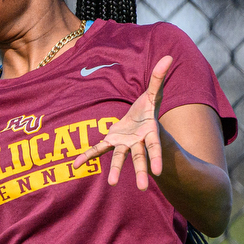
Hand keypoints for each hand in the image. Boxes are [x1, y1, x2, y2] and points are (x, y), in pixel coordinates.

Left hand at [72, 56, 171, 189]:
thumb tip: (169, 56)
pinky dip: (87, 156)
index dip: (155, 157)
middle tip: (142, 187)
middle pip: (140, 157)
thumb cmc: (149, 108)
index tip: (157, 171)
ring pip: (119, 157)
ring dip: (115, 170)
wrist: (140, 117)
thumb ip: (159, 77)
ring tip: (111, 184)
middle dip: (141, 171)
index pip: (154, 146)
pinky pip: (98, 150)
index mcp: (150, 131)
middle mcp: (137, 141)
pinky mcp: (111, 142)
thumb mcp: (154, 91)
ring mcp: (123, 144)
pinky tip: (75, 165)